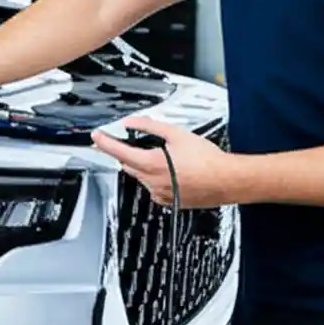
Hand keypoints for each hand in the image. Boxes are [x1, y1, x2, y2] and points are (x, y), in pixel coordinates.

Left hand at [91, 117, 243, 207]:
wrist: (227, 180)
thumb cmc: (207, 159)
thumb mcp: (177, 134)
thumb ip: (150, 126)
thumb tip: (133, 122)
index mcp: (152, 164)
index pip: (119, 152)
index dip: (104, 143)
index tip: (96, 136)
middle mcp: (152, 182)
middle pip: (127, 164)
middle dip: (124, 152)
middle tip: (126, 140)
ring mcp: (159, 194)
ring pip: (139, 176)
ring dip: (140, 164)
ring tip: (158, 154)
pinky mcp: (167, 202)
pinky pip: (151, 187)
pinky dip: (152, 177)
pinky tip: (168, 169)